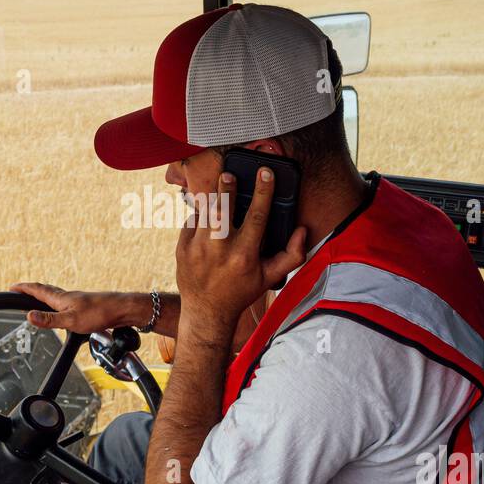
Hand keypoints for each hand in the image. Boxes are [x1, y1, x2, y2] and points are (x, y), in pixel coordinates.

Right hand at [9, 282, 144, 332]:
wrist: (122, 309)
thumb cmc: (100, 313)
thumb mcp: (71, 320)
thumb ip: (50, 320)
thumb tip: (29, 316)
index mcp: (61, 298)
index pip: (37, 290)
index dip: (23, 289)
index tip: (11, 288)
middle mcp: (67, 297)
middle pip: (45, 290)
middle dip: (30, 290)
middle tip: (20, 291)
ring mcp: (76, 301)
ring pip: (55, 296)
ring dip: (43, 295)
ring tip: (36, 299)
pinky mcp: (84, 306)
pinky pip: (64, 302)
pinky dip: (56, 303)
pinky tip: (63, 309)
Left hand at [175, 168, 305, 331]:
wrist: (207, 311)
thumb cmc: (241, 291)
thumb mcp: (270, 277)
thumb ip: (292, 255)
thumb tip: (302, 230)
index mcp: (244, 255)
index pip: (257, 215)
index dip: (264, 191)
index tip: (266, 172)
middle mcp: (219, 250)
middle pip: (223, 208)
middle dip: (226, 188)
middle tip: (229, 173)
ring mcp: (197, 248)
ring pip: (206, 212)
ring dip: (213, 199)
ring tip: (220, 190)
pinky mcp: (182, 247)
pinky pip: (192, 221)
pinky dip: (201, 216)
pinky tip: (209, 220)